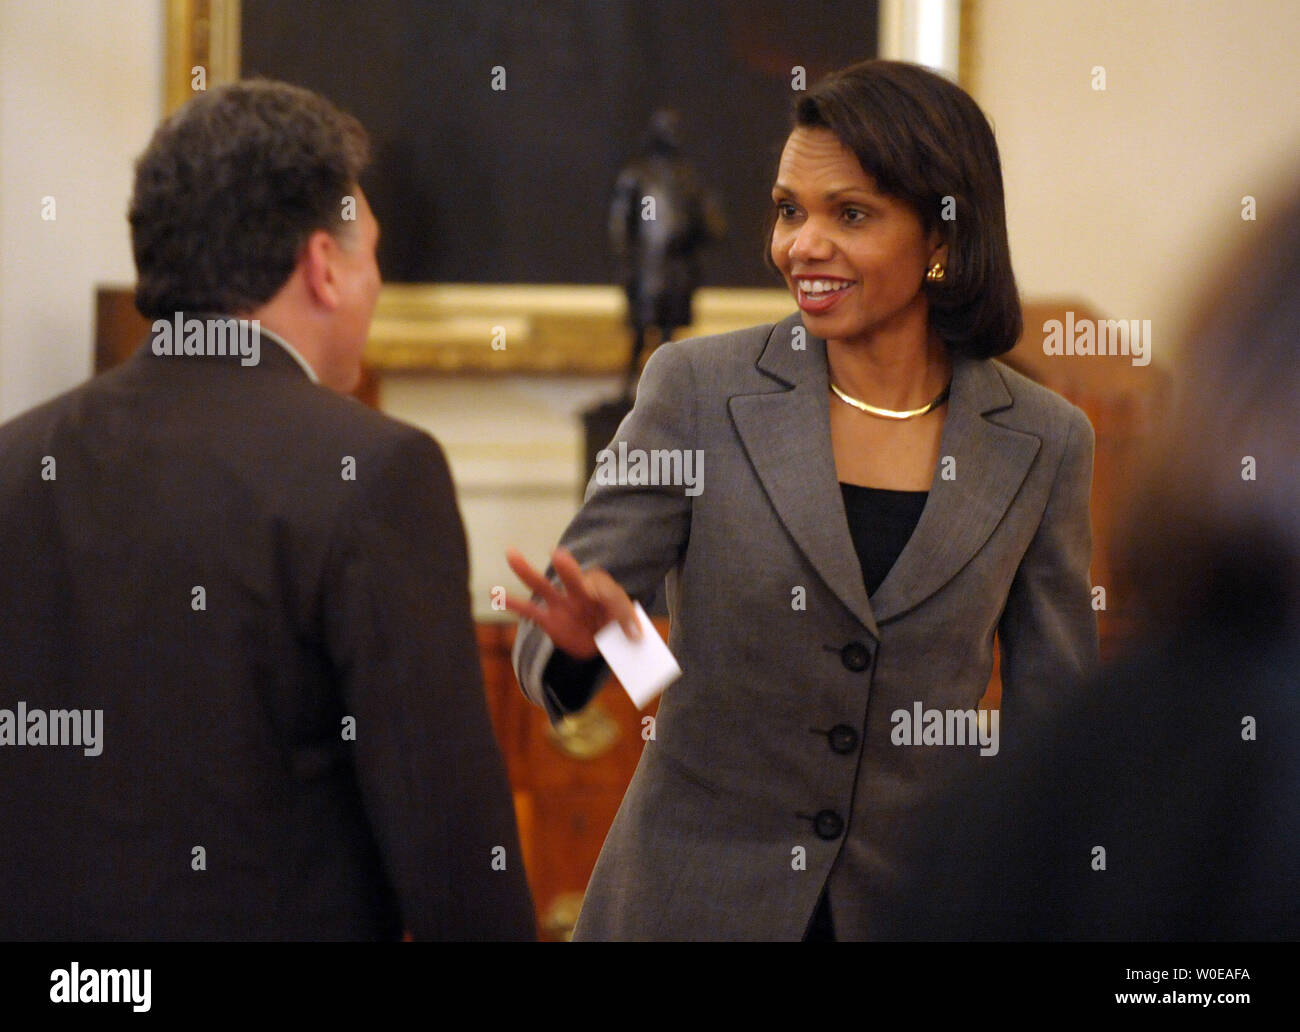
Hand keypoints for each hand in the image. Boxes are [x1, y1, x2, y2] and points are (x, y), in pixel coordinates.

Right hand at [503, 547, 639, 660]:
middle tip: (558, 555)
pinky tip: (498, 595)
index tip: (632, 632)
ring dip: (527, 573)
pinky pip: (530, 611)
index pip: (608, 594)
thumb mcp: (628, 623)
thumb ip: (628, 623)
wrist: (601, 640)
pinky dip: (514, 603)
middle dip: (567, 570)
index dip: (620, 611)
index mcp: (603, 588)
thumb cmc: (616, 624)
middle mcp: (580, 590)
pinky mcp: (550, 620)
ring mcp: (563, 604)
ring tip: (511, 554)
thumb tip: (635, 637)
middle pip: (573, 579)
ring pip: (543, 587)